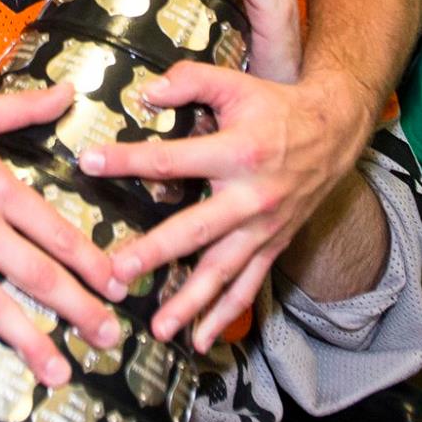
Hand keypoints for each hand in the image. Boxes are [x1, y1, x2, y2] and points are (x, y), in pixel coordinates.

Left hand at [80, 73, 369, 349]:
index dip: (127, 160)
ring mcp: (263, 228)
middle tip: (118, 272)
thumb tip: (145, 94)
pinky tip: (199, 341)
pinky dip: (225, 316)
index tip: (88, 163)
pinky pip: (248, 287)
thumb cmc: (276, 106)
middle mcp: (251, 197)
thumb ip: (189, 81)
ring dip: (190, 303)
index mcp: (237, 152)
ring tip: (158, 328)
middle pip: (196, 230)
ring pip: (223, 271)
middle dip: (155, 253)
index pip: (172, 160)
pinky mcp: (272, 246)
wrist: (334, 131)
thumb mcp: (235, 84)